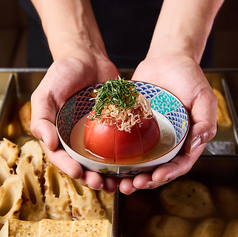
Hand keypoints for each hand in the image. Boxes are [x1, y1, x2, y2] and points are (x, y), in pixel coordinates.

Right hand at [31, 54, 118, 192]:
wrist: (88, 59)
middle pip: (82, 162)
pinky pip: (116, 142)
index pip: (60, 156)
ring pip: (100, 158)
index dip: (68, 167)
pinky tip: (129, 164)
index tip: (79, 173)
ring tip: (116, 182)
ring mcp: (95, 131)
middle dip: (91, 177)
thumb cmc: (63, 74)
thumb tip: (47, 143)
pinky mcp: (111, 124)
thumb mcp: (46, 93)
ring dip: (108, 172)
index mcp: (58, 132)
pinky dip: (121, 156)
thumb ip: (42, 117)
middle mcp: (76, 135)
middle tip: (102, 184)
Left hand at [119, 53, 216, 193]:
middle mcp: (166, 139)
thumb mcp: (204, 98)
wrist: (167, 60)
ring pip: (139, 160)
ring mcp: (148, 133)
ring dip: (130, 173)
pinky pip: (126, 141)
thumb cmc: (188, 77)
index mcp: (184, 138)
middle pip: (156, 167)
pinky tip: (110, 160)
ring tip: (119, 181)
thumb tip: (197, 144)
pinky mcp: (134, 123)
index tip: (157, 177)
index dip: (168, 174)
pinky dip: (119, 154)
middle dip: (145, 180)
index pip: (178, 164)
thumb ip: (205, 122)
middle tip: (132, 186)